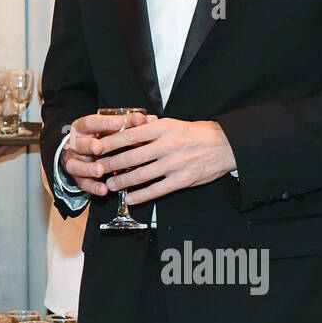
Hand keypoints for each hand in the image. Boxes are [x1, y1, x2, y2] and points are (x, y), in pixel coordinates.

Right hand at [60, 112, 133, 197]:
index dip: (104, 123)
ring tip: (100, 170)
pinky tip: (103, 189)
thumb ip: (127, 122)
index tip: (119, 123)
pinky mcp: (78, 177)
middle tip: (99, 147)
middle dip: (88, 145)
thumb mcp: (110, 127)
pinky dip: (93, 187)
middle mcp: (76, 144)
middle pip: (79, 143)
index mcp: (83, 128)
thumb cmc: (99, 137)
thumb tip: (146, 119)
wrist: (81, 152)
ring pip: (76, 165)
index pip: (90, 122)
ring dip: (88, 168)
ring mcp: (75, 161)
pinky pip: (83, 183)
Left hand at [97, 117, 236, 204]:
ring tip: (110, 184)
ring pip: (142, 175)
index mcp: (163, 128)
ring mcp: (175, 164)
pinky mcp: (183, 180)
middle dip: (111, 164)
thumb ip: (152, 127)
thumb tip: (130, 125)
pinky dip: (142, 195)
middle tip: (97, 169)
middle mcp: (167, 145)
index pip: (130, 135)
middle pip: (132, 157)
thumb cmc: (196, 133)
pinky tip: (130, 198)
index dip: (110, 143)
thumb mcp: (174, 123)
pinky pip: (157, 190)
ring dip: (123, 181)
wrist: (225, 145)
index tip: (97, 147)